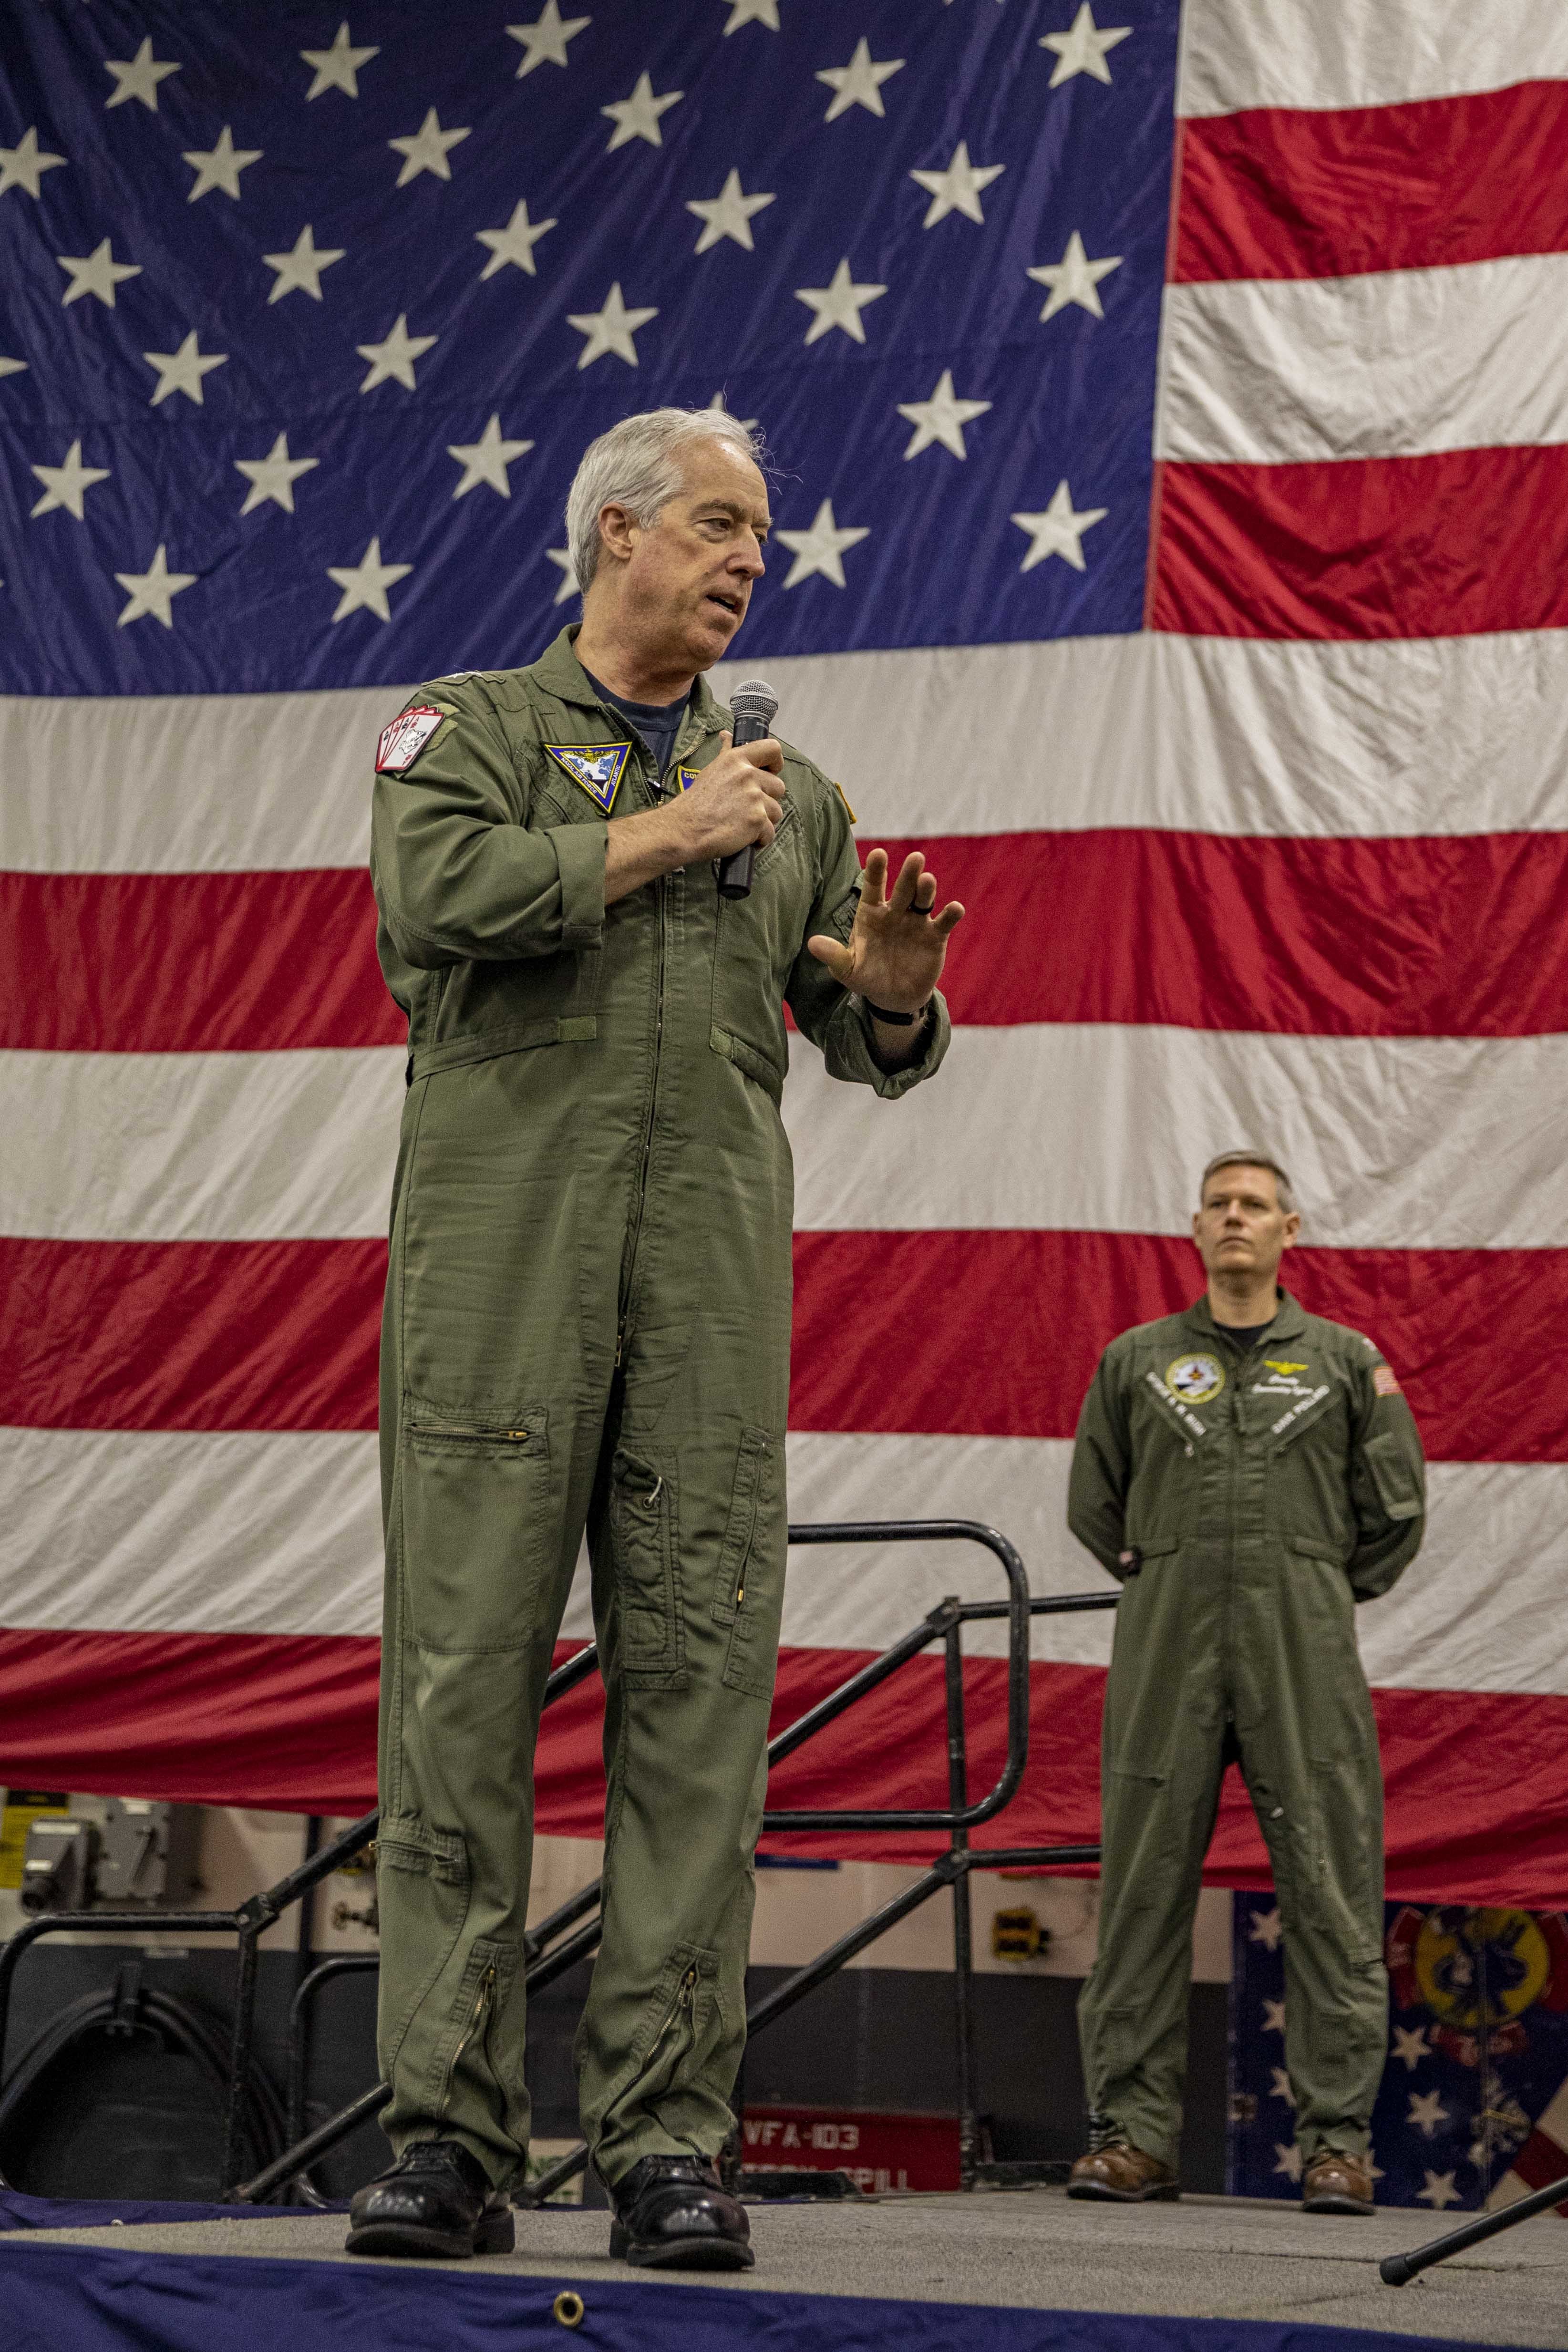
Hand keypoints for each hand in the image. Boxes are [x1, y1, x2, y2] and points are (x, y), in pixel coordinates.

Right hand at [673, 730, 784, 861]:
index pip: (772, 749)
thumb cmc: (695, 804)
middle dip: (767, 801)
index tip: (771, 772)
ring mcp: (754, 798)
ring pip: (776, 812)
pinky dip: (759, 839)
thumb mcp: (711, 771)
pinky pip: (770, 832)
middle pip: (778, 787)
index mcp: (736, 760)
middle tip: (745, 809)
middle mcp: (747, 775)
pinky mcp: (757, 820)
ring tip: (741, 824)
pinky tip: (742, 837)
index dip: (776, 762)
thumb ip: (726, 753)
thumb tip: (726, 735)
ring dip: (763, 821)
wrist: (684, 829)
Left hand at [806, 848, 963, 1012]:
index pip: (874, 888)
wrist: (894, 997)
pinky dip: (950, 915)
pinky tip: (955, 909)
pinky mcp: (935, 936)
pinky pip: (944, 922)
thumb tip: (812, 943)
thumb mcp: (848, 969)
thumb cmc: (867, 977)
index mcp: (872, 913)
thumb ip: (834, 955)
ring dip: (927, 890)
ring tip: (928, 880)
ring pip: (923, 900)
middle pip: (903, 889)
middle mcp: (896, 912)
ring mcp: (916, 922)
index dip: (876, 871)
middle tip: (916, 858)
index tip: (878, 853)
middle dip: (909, 874)